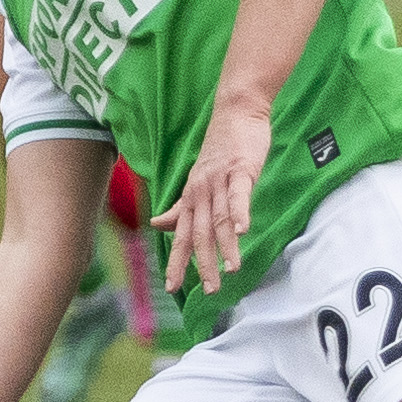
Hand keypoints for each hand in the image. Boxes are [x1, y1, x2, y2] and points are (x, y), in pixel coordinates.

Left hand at [164, 95, 272, 299]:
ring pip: (220, 218)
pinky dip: (240, 212)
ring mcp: (220, 180)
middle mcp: (201, 191)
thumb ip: (181, 207)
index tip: (172, 287)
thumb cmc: (220, 149)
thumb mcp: (197, 181)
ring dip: (225, 245)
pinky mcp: (241, 169)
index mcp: (191, 197)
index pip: (181, 235)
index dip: (176, 261)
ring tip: (231, 270)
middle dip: (202, 263)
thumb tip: (158, 226)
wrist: (236, 111)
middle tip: (209, 290)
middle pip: (200, 233)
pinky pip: (239, 193)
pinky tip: (243, 231)